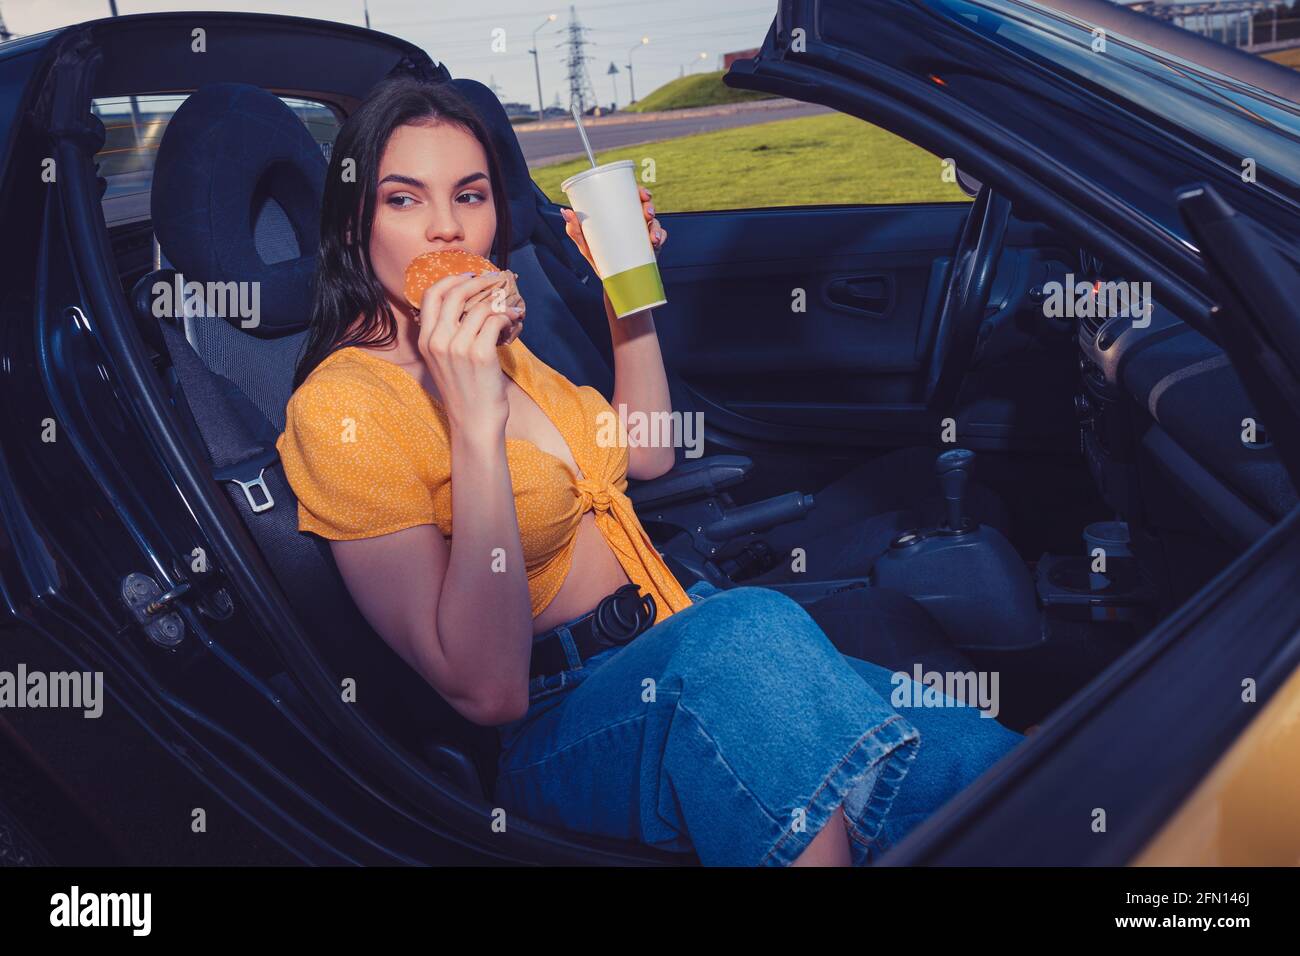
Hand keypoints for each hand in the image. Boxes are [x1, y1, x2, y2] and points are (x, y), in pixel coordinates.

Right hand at [414, 271, 523, 438]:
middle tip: (495, 280)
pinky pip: (496, 321)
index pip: (431, 295)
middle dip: (479, 281)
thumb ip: (447, 334)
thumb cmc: (465, 392)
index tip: (470, 275)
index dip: (452, 279)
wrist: (474, 423)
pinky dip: (508, 318)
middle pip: (455, 293)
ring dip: (500, 305)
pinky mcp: (480, 354)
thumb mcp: (444, 361)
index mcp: (425, 341)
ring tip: (510, 312)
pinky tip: (514, 323)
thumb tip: (469, 304)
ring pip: (481, 307)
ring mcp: (458, 347)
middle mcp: (438, 341)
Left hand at [561, 185, 665, 274]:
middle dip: (650, 206)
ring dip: (656, 226)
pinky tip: (656, 241)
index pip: (632, 198)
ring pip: (655, 223)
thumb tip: (565, 212)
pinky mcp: (651, 248)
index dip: (640, 192)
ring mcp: (643, 235)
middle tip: (647, 212)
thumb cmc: (598, 259)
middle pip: (646, 207)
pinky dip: (661, 238)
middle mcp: (634, 223)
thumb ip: (575, 230)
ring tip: (651, 235)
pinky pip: (660, 239)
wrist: (610, 282)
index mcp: (621, 216)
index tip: (642, 193)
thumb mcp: (585, 244)